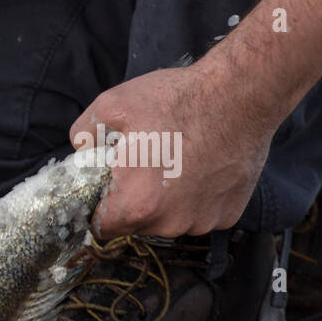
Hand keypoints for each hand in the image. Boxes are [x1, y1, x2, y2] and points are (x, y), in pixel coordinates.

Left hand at [70, 63, 278, 237]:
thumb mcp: (111, 107)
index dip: (98, 207)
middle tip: (144, 164)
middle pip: (136, 224)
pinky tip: (200, 167)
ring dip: (166, 200)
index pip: (101, 228)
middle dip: (133, 199)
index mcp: (136, 206)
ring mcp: (203, 221)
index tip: (106, 188)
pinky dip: (196, 197)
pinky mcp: (228, 214)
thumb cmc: (177, 100)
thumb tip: (79, 149)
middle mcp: (170, 224)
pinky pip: (200, 213)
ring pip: (169, 220)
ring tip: (175, 162)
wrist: (242, 93)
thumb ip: (83, 134)